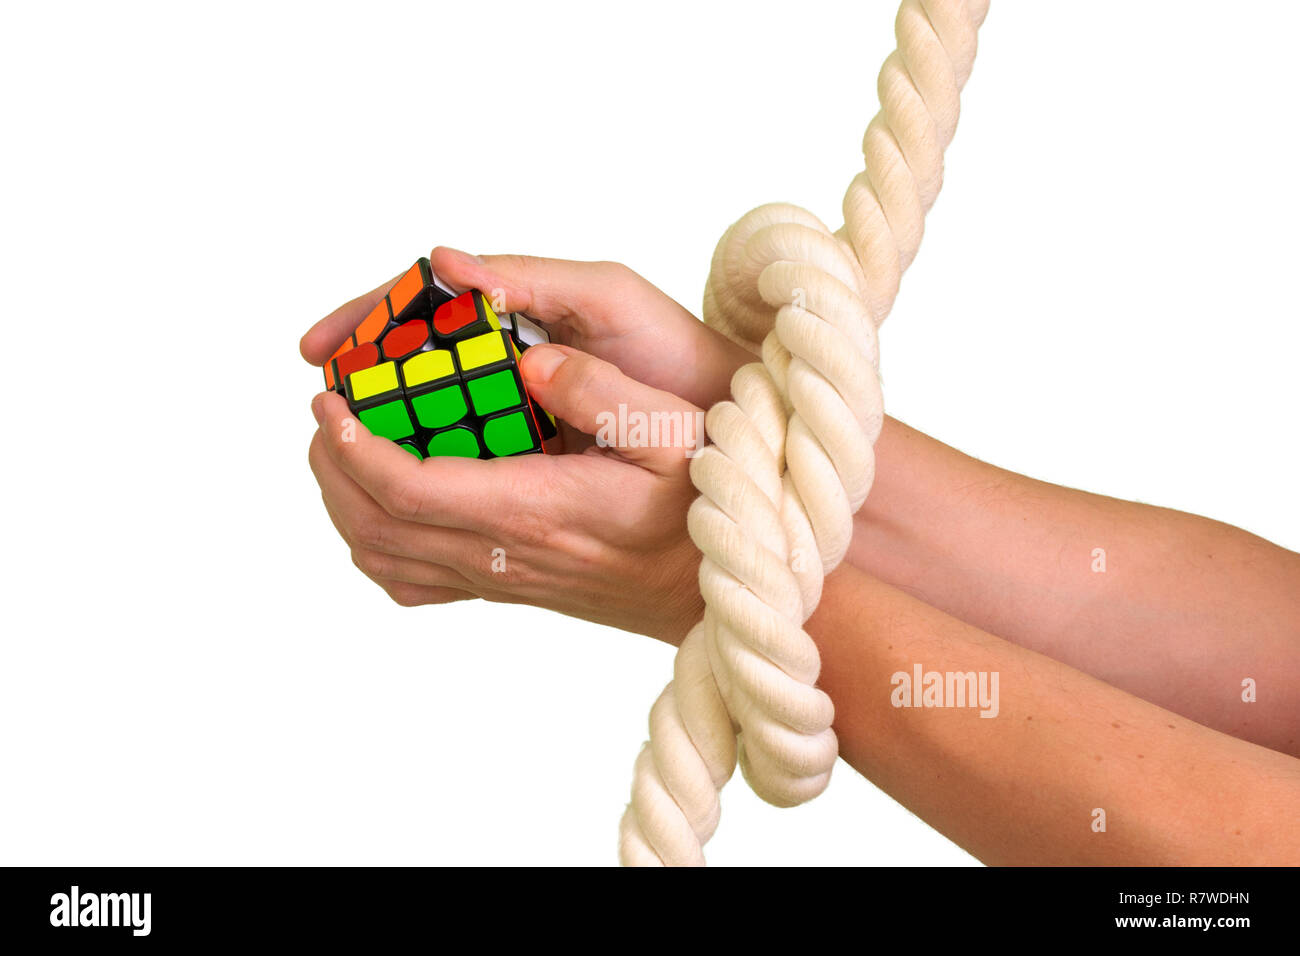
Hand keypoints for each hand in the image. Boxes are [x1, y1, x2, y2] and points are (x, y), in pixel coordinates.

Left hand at [301, 250, 750, 644]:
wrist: (715, 587)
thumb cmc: (700, 503)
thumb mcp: (675, 433)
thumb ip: (606, 394)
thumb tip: (536, 362)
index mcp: (533, 508)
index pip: (409, 488)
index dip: (353, 445)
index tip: (328, 400)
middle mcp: (505, 553)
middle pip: (377, 526)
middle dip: (332, 467)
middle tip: (325, 411)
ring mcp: (502, 579)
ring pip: (385, 559)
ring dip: (344, 505)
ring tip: (339, 449)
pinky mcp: (507, 588)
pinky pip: (415, 583)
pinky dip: (376, 547)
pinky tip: (381, 509)